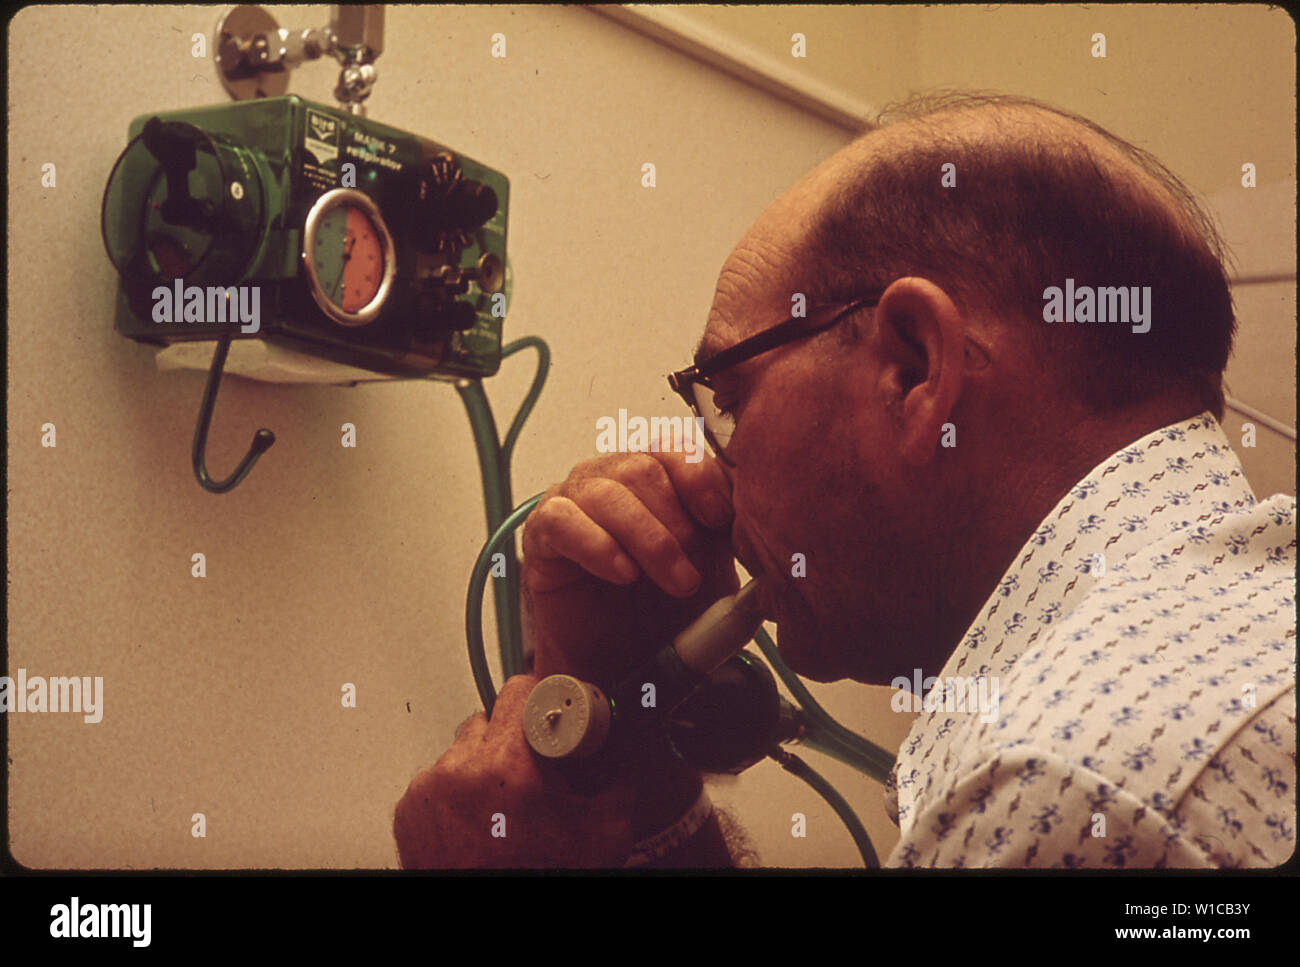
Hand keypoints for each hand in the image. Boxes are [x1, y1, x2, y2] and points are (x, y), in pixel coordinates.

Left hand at [393, 675, 637, 868]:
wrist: (484, 931)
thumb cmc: (540, 878)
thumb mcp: (603, 836)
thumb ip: (622, 784)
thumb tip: (631, 755)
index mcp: (507, 765)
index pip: (519, 690)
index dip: (540, 701)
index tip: (550, 717)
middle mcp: (459, 769)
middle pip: (488, 719)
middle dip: (512, 739)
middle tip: (532, 771)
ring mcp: (428, 790)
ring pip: (461, 750)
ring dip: (482, 766)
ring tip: (502, 804)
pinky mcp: (408, 811)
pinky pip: (436, 780)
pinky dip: (455, 794)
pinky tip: (477, 820)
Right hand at [521, 447, 737, 690]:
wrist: (623, 666)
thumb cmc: (666, 612)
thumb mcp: (714, 568)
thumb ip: (733, 533)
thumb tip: (762, 511)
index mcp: (658, 476)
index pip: (674, 445)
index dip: (700, 476)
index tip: (722, 519)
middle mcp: (613, 478)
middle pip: (642, 466)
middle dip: (677, 523)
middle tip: (692, 575)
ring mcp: (574, 501)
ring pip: (607, 491)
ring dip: (648, 539)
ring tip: (673, 583)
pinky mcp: (542, 534)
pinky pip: (562, 519)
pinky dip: (597, 545)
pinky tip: (622, 574)